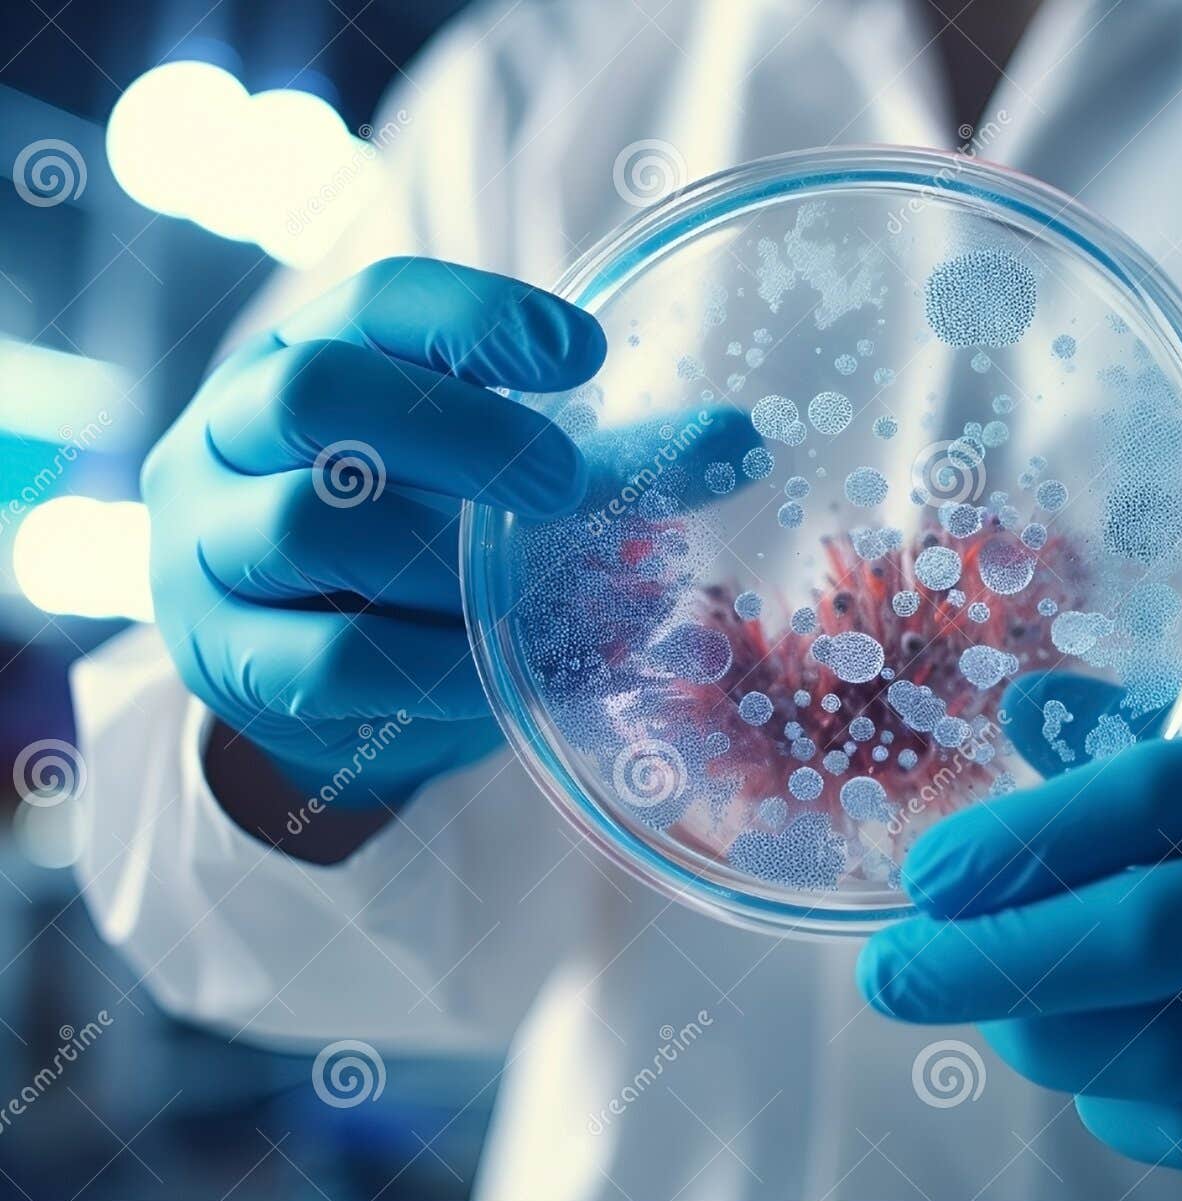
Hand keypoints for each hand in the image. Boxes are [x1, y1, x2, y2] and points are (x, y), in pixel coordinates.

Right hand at [142, 257, 605, 806]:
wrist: (310, 684)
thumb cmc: (414, 554)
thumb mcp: (507, 494)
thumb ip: (615, 468)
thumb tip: (745, 439)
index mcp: (308, 361)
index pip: (377, 304)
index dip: (478, 317)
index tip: (584, 353)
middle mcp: (233, 435)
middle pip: (319, 392)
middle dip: (460, 434)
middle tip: (566, 484)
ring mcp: (205, 544)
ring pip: (308, 525)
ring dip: (445, 567)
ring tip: (527, 600)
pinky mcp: (221, 655)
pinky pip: (325, 659)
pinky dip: (430, 668)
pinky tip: (496, 673)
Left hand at [858, 681, 1181, 1170]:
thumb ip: (1134, 727)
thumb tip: (1022, 705)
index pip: (1148, 798)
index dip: (1023, 843)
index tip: (923, 876)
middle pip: (1150, 937)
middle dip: (993, 963)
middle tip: (891, 974)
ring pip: (1161, 1046)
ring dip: (1038, 1033)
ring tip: (977, 1003)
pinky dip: (1108, 1092)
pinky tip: (1075, 1048)